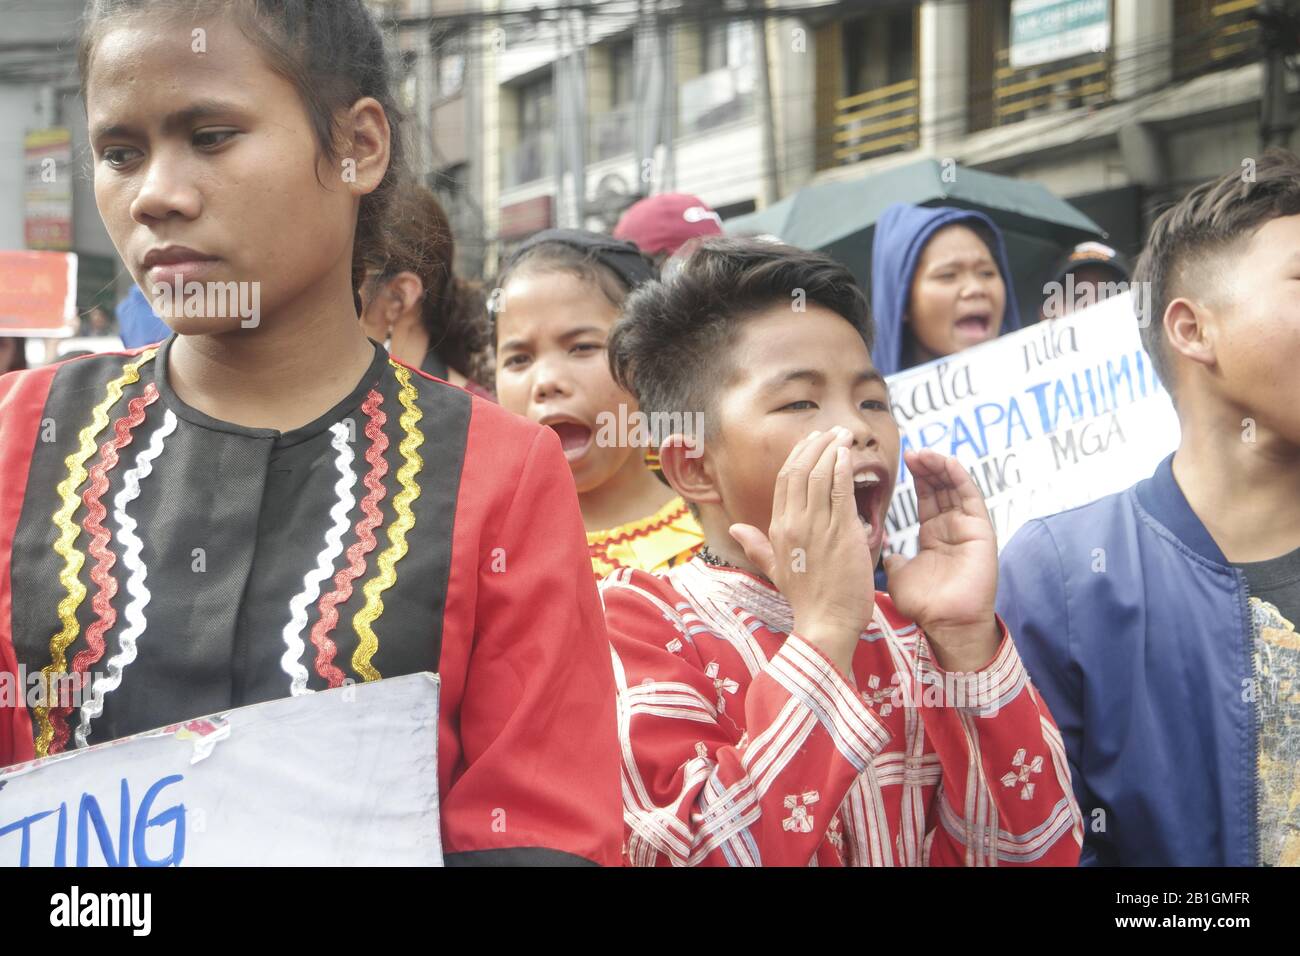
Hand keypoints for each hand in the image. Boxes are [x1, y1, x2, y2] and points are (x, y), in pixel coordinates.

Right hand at [730, 428, 873, 676]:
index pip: (785, 481)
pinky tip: (848, 455)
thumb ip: (757, 546)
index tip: (813, 441)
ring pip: (820, 475)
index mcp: (777, 530)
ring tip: (844, 435)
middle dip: (816, 445)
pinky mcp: (840, 532)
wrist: (826, 624)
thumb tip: (735, 528)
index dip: (798, 456)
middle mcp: (792, 523)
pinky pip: (840, 491)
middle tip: (831, 431)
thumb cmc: (807, 600)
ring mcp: (815, 527)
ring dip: (832, 450)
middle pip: (800, 471)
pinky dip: (843, 469)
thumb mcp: (775, 570)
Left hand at [882, 449, 999, 672]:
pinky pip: (971, 498)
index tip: (903, 461)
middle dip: (927, 468)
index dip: (917, 479)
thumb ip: (893, 561)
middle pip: (941, 489)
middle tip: (912, 451)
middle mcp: (952, 529)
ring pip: (955, 489)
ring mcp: (968, 528)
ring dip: (940, 468)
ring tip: (924, 453)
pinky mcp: (981, 531)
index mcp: (934, 537)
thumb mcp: (900, 577)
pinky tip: (946, 463)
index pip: (926, 499)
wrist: (946, 623)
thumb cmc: (925, 605)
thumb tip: (885, 554)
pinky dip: (959, 478)